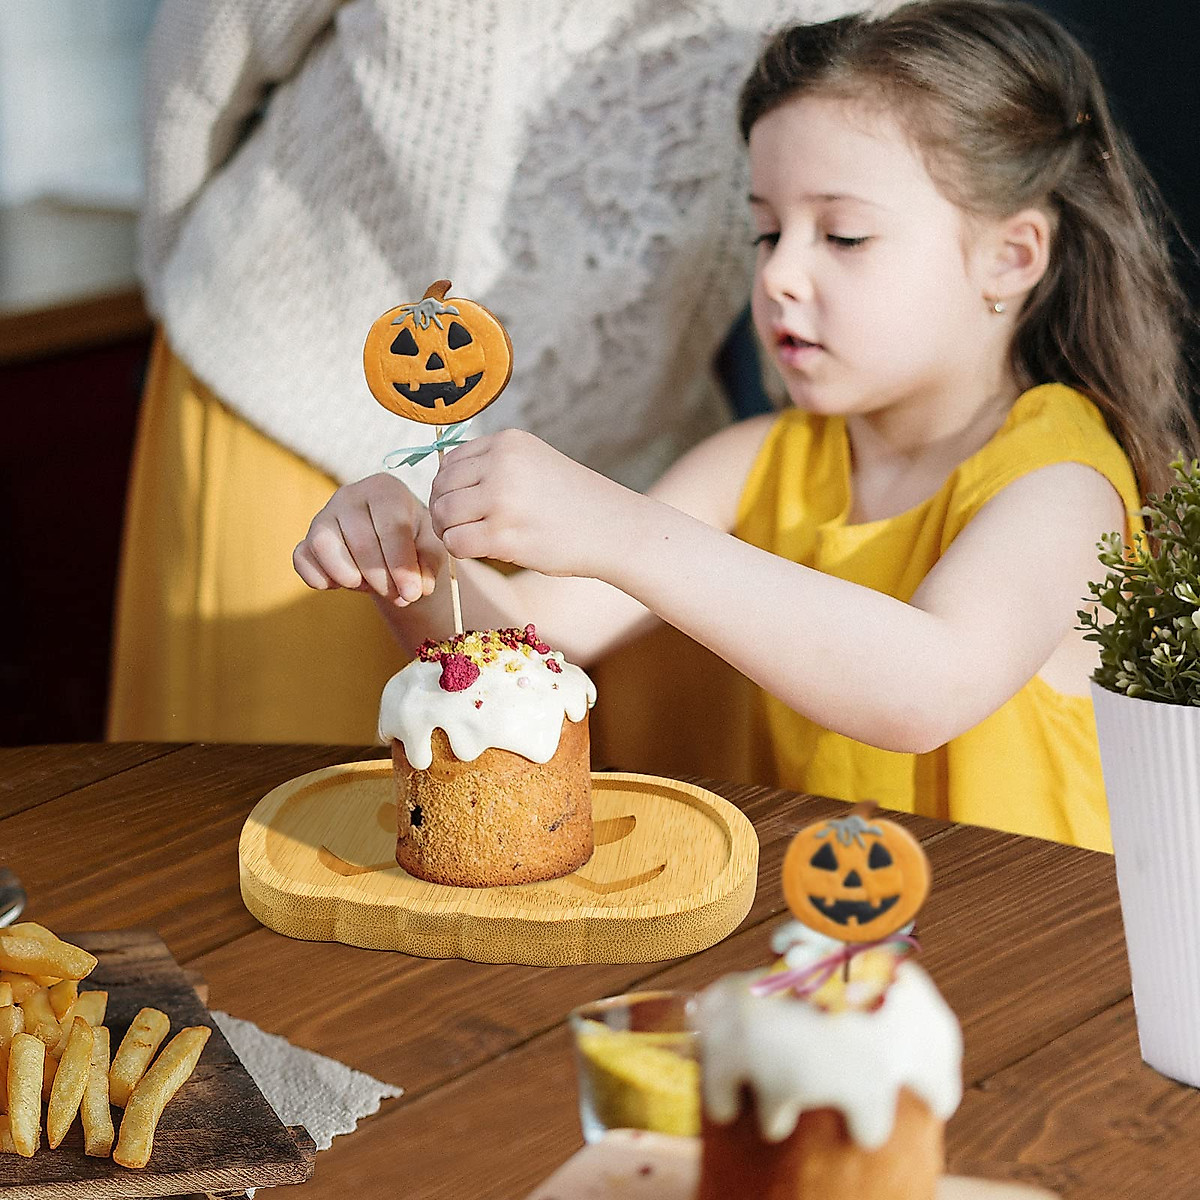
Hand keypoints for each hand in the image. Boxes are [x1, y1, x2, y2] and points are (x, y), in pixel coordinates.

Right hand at [293, 473, 445, 604]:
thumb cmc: (413, 540)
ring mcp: (323, 516)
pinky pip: (301, 559)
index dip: (401, 564)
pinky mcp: (306, 539)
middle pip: (360, 540)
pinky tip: (340, 585)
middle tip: (397, 596)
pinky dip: (319, 579)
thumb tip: (419, 587)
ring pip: (323, 545)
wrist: (390, 546)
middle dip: (380, 578)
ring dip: (348, 576)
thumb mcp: (431, 548)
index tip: (412, 593)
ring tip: (368, 585)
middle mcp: (349, 495)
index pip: (391, 526)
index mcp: (385, 489)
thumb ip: (428, 564)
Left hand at [429, 429, 638, 577]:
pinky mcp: (503, 534)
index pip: (451, 461)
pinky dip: (461, 550)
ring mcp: (501, 498)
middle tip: (462, 527)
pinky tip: (482, 550)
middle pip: (441, 487)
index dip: (449, 487)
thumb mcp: (535, 463)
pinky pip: (456, 542)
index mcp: (508, 442)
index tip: (463, 505)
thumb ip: (494, 465)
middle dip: (445, 510)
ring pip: (444, 515)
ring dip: (450, 531)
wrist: (614, 528)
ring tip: (473, 538)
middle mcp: (502, 464)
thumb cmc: (574, 502)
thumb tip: (442, 478)